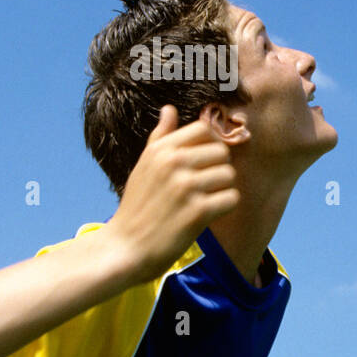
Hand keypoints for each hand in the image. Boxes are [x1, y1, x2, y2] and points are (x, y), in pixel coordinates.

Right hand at [103, 105, 239, 282]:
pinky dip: (224, 208)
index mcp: (160, 149)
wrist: (126, 247)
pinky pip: (231, 198)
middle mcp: (173, 163)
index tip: (202, 163)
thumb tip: (169, 109)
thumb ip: (160, 137)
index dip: (209, 145)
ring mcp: (186, 187)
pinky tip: (207, 215)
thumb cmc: (137, 206)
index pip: (204, 129)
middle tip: (203, 187)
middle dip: (217, 169)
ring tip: (203, 201)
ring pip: (229, 175)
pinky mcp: (197, 212)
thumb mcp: (143, 166)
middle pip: (221, 152)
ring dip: (222, 190)